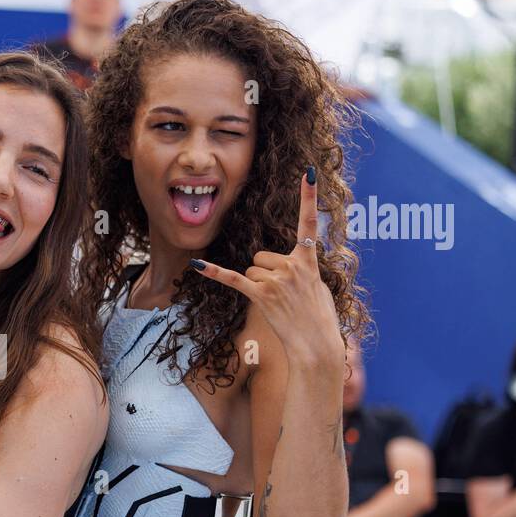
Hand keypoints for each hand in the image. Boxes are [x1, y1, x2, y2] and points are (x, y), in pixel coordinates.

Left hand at [191, 169, 342, 369]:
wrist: (316, 344)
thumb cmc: (318, 317)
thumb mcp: (317, 286)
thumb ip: (301, 268)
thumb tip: (284, 266)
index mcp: (309, 259)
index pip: (310, 221)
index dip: (309, 196)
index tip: (309, 172)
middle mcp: (293, 265)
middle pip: (261, 255)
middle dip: (266, 272)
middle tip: (282, 294)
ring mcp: (276, 280)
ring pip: (251, 269)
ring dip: (257, 284)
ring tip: (276, 302)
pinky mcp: (260, 295)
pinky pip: (233, 279)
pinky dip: (215, 273)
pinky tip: (197, 265)